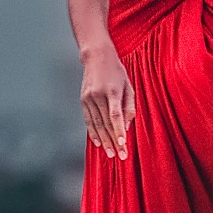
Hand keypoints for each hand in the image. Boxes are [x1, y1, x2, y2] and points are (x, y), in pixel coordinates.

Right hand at [80, 39, 135, 161]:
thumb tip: (127, 126)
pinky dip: (92, 132)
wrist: (97, 56)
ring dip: (103, 140)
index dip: (119, 131)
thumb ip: (129, 106)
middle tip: (120, 156)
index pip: (115, 116)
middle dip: (113, 141)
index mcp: (112, 91)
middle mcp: (98, 95)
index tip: (123, 144)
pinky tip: (97, 143)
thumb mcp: (128, 85)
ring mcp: (88, 98)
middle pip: (106, 123)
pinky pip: (88, 120)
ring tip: (110, 153)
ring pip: (96, 124)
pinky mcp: (83, 100)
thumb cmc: (117, 71)